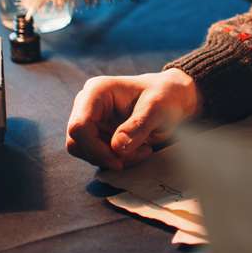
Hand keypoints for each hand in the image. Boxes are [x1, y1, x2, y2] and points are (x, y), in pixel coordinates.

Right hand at [65, 68, 200, 169]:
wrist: (173, 97)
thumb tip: (116, 147)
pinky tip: (138, 150)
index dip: (94, 148)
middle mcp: (87, 105)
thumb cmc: (165, 96)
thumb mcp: (157, 109)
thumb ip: (138, 126)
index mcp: (97, 91)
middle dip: (105, 156)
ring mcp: (91, 120)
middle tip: (137, 155)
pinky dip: (116, 159)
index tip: (119, 161)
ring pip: (86, 152)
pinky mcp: (98, 133)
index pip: (79, 126)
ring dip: (113, 159)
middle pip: (78, 142)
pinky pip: (97, 155)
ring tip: (142, 151)